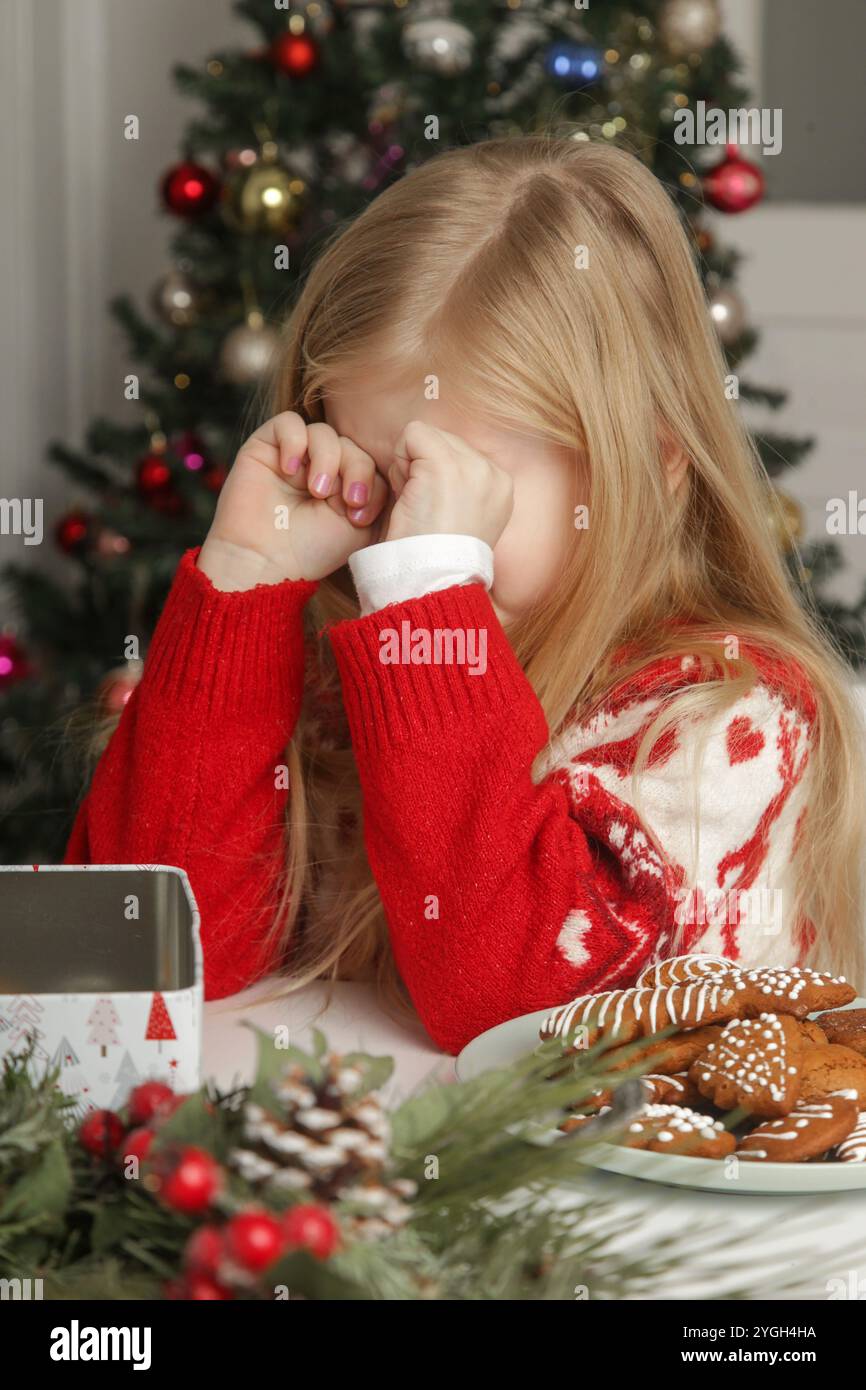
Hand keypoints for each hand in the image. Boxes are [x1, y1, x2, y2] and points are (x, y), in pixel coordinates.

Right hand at [198, 412, 388, 589]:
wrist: (264, 562)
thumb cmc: (311, 551)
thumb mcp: (359, 527)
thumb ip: (377, 496)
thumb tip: (393, 470)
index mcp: (344, 485)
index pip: (368, 463)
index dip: (370, 481)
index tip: (360, 514)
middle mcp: (320, 467)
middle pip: (350, 445)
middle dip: (356, 470)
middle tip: (347, 500)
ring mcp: (293, 456)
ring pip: (324, 433)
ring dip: (327, 459)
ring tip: (317, 491)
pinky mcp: (266, 447)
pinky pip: (288, 423)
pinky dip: (294, 441)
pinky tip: (290, 469)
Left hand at [383, 421, 513, 547]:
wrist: (433, 583)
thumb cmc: (436, 560)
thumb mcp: (461, 519)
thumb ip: (457, 487)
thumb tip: (430, 461)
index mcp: (502, 486)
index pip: (459, 454)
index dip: (435, 477)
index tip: (434, 511)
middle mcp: (493, 472)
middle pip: (443, 440)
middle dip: (422, 468)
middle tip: (422, 508)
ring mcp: (472, 465)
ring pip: (426, 436)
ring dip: (410, 466)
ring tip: (417, 504)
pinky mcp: (445, 464)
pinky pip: (411, 434)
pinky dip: (399, 460)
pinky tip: (407, 494)